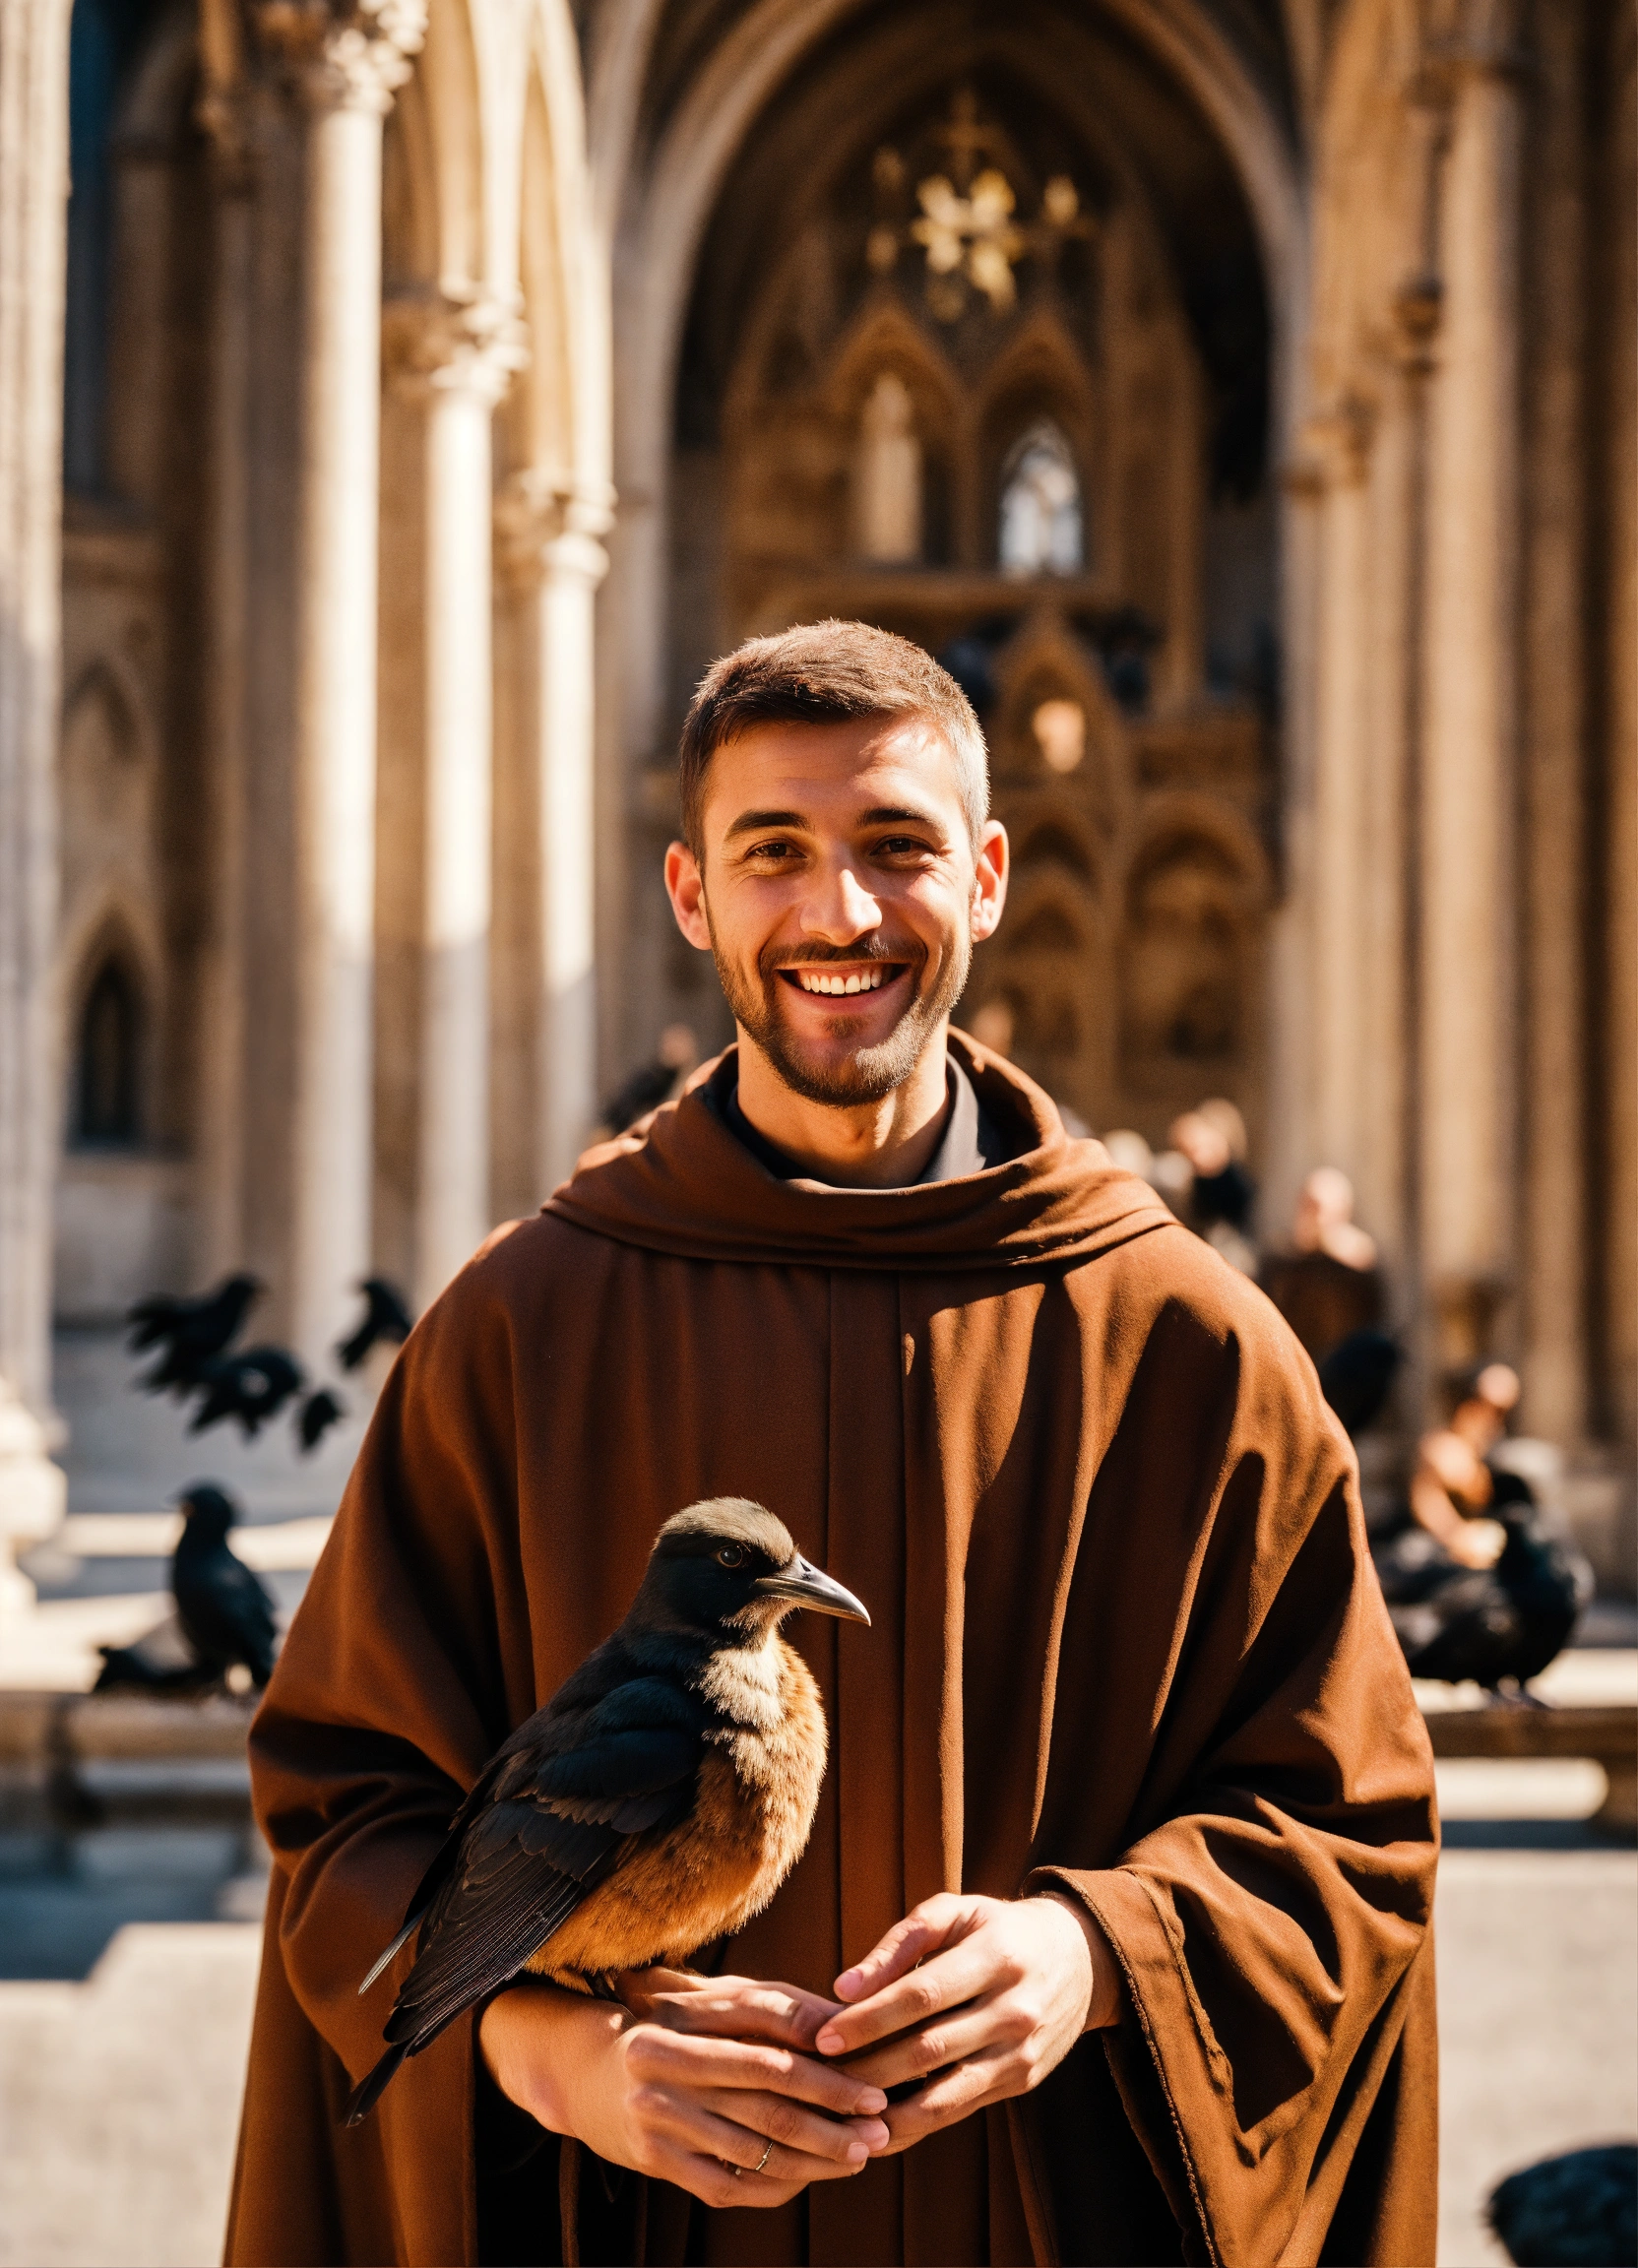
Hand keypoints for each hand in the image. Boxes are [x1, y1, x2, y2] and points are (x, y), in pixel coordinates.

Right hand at [479, 1973, 889, 2208]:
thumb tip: (839, 2026)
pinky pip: (725, 2183)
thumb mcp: (705, 2007)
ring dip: (812, 2157)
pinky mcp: (653, 2162)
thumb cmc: (665, 2030)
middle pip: (765, 2100)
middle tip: (879, 2127)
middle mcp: (664, 2071)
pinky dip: (771, 2185)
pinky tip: (807, 2180)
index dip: (825, 2071)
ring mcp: (656, 2120)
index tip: (872, 2085)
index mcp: (681, 2024)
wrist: (584, 2076)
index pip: (768, 2049)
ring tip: (857, 2155)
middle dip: (830, 2118)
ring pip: (752, 2147)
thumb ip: (766, 2012)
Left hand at [809, 1893, 1117, 2155]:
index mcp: (996, 1956)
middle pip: (929, 2049)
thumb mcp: (955, 1912)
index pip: (923, 1994)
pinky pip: (960, 2109)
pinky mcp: (1021, 2081)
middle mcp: (1014, 2009)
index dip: (871, 2018)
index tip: (825, 2036)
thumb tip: (844, 1987)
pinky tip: (878, 2127)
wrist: (1079, 1959)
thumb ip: (900, 1942)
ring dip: (889, 2111)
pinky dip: (917, 2124)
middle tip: (819, 2080)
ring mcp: (1021, 2052)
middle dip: (869, 2068)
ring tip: (840, 2115)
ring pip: (946, 2094)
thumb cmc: (996, 1928)